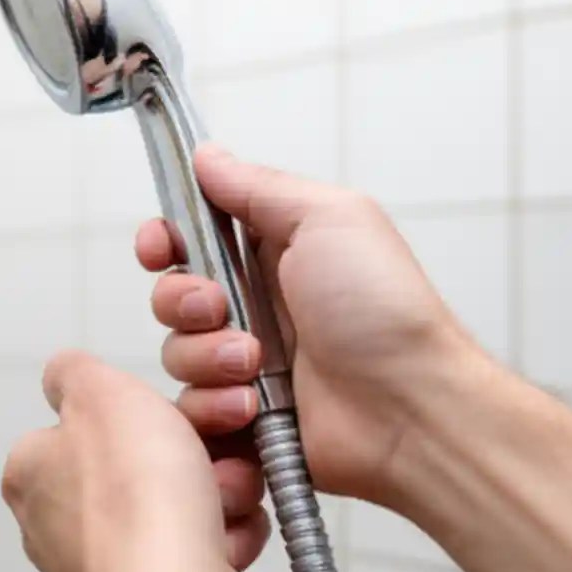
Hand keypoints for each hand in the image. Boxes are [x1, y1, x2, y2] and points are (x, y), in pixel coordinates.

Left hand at [2, 350, 261, 571]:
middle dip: (191, 452)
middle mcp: (62, 523)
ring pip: (181, 504)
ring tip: (223, 496)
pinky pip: (206, 549)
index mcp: (34, 472)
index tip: (165, 409)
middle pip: (142, 462)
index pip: (85, 423)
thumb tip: (65, 373)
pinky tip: (225, 540)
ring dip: (219, 491)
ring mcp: (109, 562)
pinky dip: (227, 538)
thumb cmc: (134, 500)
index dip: (137, 411)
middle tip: (211, 449)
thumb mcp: (98, 391)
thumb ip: (75, 372)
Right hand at [136, 145, 480, 504]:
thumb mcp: (328, 220)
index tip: (161, 248)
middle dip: (182, 303)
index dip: (164, 242)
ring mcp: (246, 365)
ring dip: (205, 359)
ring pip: (177, 355)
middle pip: (172, 298)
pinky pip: (191, 412)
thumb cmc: (383, 309)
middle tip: (220, 311)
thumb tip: (206, 155)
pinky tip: (250, 408)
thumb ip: (258, 187)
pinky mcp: (242, 417)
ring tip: (253, 368)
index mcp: (270, 254)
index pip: (190, 239)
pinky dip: (212, 409)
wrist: (410, 409)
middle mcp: (253, 307)